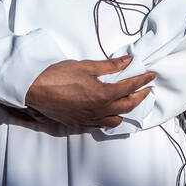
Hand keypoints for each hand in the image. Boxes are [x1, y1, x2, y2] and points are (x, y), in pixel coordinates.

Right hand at [24, 54, 155, 128]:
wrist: (35, 90)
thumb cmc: (58, 75)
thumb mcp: (86, 66)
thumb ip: (109, 66)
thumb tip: (127, 61)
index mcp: (103, 94)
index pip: (130, 87)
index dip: (143, 80)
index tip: (151, 75)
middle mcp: (99, 110)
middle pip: (128, 106)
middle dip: (140, 96)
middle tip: (147, 89)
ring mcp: (89, 119)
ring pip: (116, 120)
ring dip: (126, 111)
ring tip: (130, 102)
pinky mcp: (79, 123)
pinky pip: (101, 124)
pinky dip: (110, 119)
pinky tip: (109, 113)